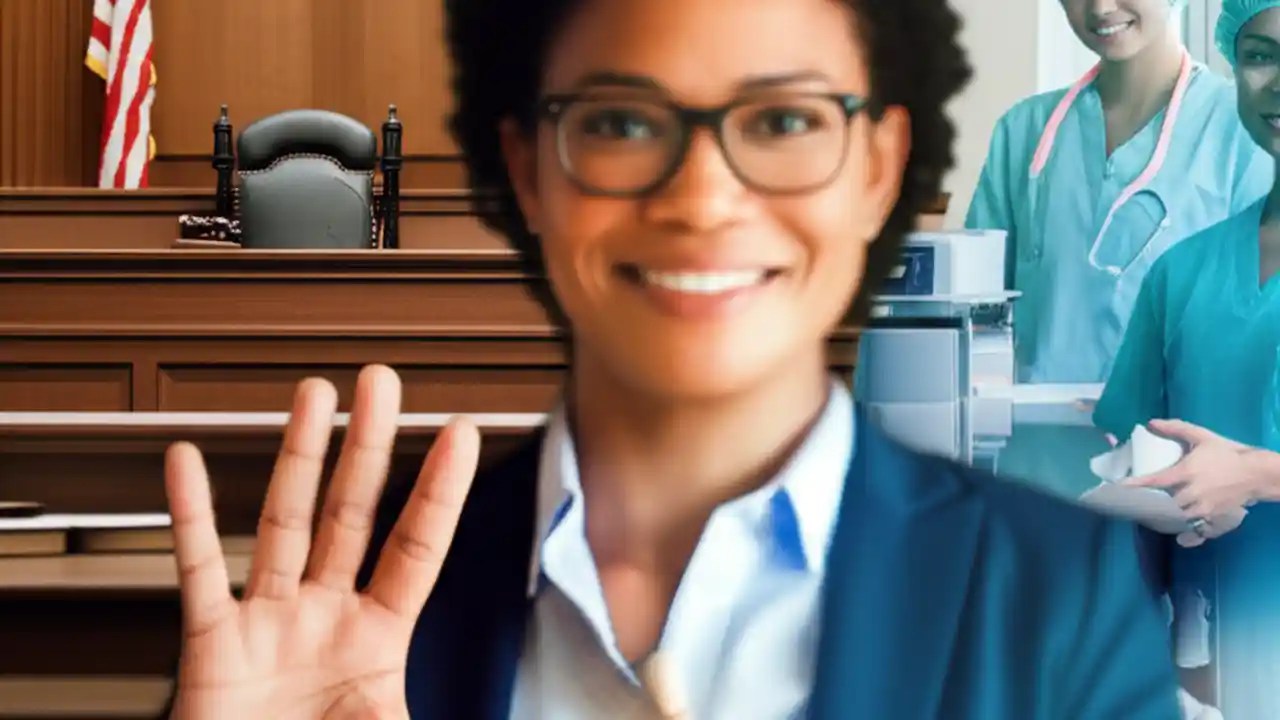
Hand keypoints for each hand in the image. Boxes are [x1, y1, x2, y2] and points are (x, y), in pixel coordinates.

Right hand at [166, 365, 479, 718]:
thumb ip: (411, 712)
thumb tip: (495, 716)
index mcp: (377, 641)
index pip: (417, 548)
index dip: (439, 491)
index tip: (458, 434)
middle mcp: (324, 618)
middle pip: (353, 513)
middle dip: (369, 447)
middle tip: (382, 386)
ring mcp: (270, 624)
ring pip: (285, 521)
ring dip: (297, 457)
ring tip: (312, 397)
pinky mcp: (213, 644)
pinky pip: (198, 570)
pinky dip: (190, 517)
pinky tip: (189, 464)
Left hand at [1126, 419, 1255, 546]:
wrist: (1256, 473)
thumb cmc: (1228, 453)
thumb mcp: (1203, 437)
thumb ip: (1177, 429)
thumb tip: (1152, 423)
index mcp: (1186, 472)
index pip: (1156, 481)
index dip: (1138, 484)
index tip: (1121, 486)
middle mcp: (1191, 492)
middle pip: (1166, 499)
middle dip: (1162, 496)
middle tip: (1159, 491)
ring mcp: (1203, 506)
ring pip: (1179, 512)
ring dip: (1174, 508)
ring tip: (1172, 502)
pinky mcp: (1213, 515)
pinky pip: (1195, 524)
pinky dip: (1188, 523)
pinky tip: (1185, 523)